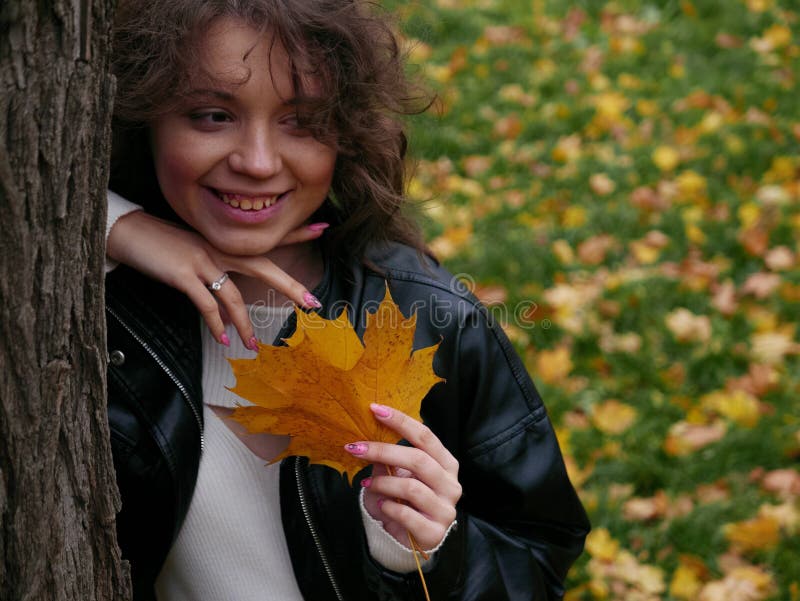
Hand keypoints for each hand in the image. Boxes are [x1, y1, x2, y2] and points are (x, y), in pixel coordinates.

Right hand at [107, 210, 327, 347]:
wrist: (128, 231)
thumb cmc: (162, 242)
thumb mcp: (196, 245)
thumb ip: (218, 260)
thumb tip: (230, 284)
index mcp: (226, 240)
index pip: (267, 237)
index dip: (296, 233)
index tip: (322, 227)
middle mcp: (220, 248)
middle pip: (263, 267)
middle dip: (289, 286)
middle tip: (311, 304)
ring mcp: (203, 260)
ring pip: (233, 296)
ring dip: (244, 325)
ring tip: (253, 347)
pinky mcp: (183, 274)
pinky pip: (206, 304)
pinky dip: (216, 323)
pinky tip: (222, 339)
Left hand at [346, 404, 460, 550]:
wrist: (406, 540)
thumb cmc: (403, 501)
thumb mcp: (395, 475)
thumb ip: (389, 457)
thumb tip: (367, 434)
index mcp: (445, 463)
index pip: (425, 436)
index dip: (401, 422)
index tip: (375, 410)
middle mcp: (450, 484)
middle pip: (418, 459)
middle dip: (384, 451)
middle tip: (357, 448)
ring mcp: (445, 509)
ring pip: (411, 487)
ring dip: (383, 482)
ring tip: (367, 483)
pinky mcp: (434, 532)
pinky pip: (407, 514)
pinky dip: (389, 507)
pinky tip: (381, 505)